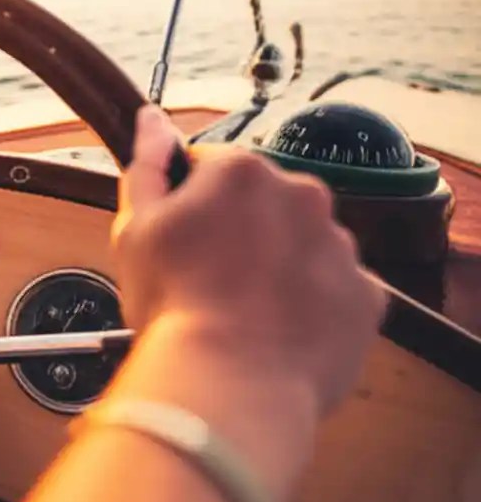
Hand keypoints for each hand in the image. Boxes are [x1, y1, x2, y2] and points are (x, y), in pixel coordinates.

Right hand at [111, 105, 385, 414]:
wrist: (227, 382)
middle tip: (206, 282)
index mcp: (242, 171)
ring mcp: (340, 246)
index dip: (189, 206)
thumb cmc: (173, 304)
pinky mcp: (366, 296)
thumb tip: (152, 119)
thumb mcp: (134, 229)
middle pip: (265, 204)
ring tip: (241, 314)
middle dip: (240, 233)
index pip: (212, 169)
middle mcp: (303, 195)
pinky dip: (311, 307)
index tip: (178, 243)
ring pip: (303, 246)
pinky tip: (276, 333)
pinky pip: (335, 291)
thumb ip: (147, 165)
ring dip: (278, 268)